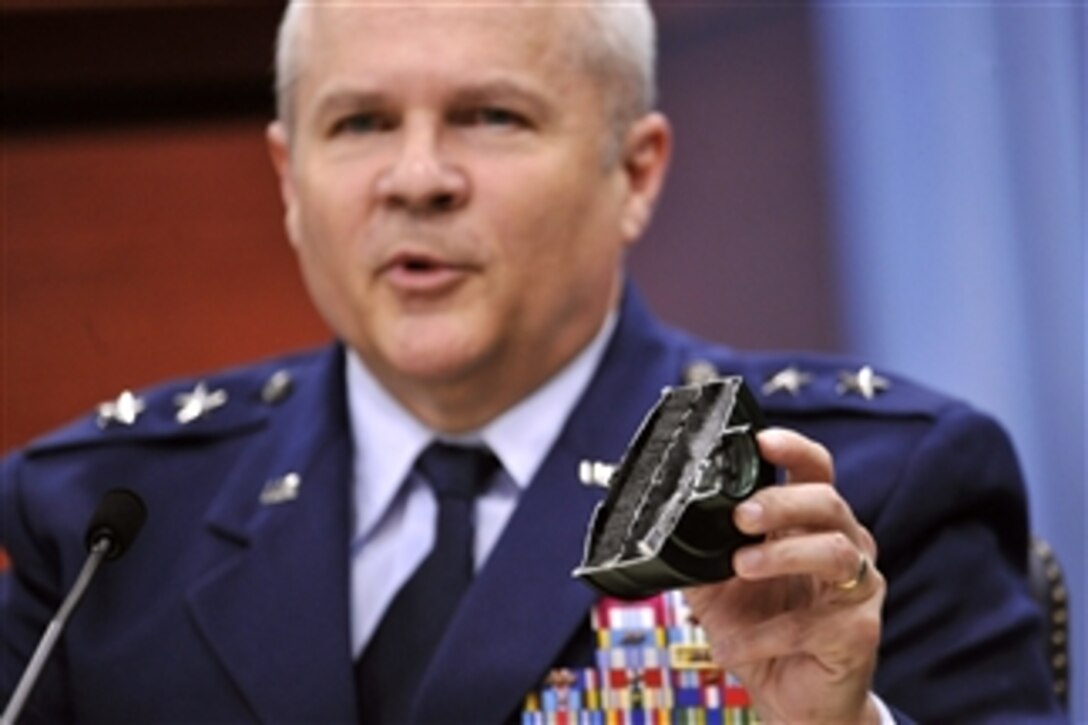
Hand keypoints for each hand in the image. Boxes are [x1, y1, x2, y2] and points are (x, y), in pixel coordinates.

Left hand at [684, 428, 884, 723]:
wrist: (790, 699)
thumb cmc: (761, 632)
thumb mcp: (715, 588)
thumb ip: (698, 553)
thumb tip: (659, 525)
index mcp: (810, 525)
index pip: (815, 471)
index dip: (793, 449)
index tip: (761, 441)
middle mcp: (843, 547)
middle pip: (828, 502)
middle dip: (781, 503)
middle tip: (741, 518)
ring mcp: (857, 589)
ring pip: (836, 553)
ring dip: (782, 556)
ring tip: (741, 567)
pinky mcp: (858, 633)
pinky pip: (814, 623)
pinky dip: (765, 633)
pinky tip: (731, 645)